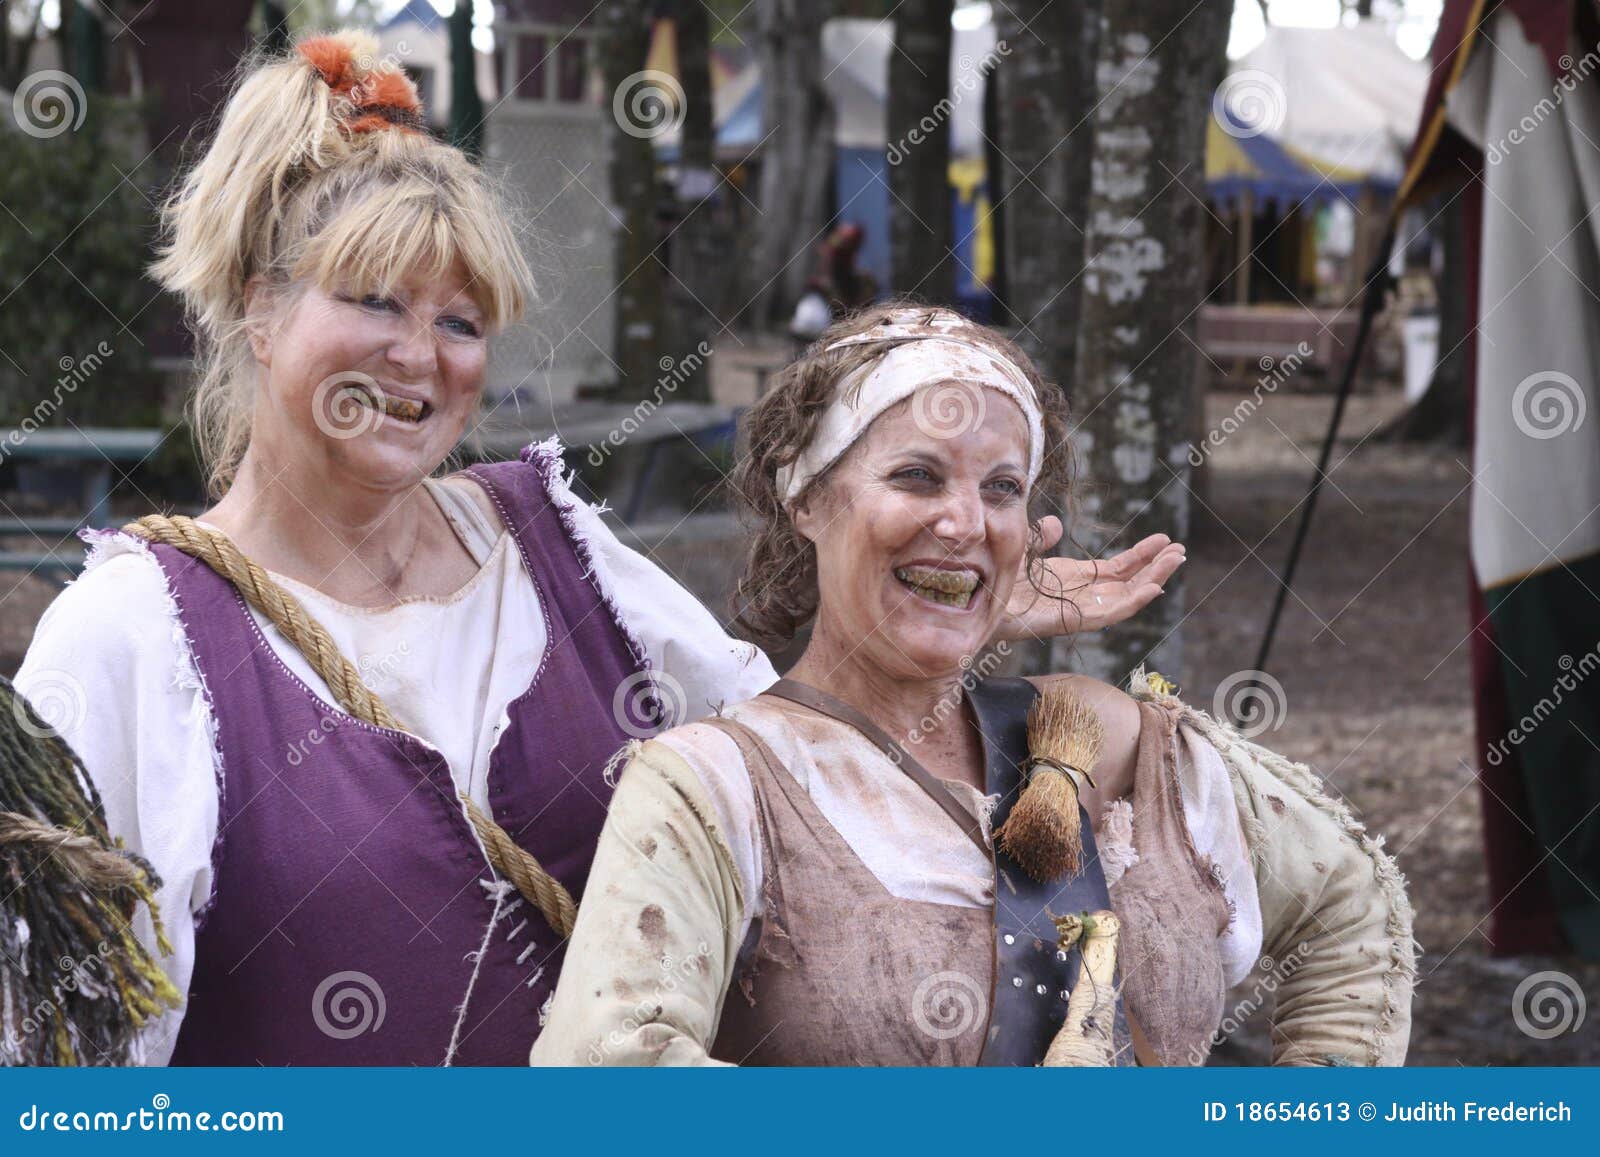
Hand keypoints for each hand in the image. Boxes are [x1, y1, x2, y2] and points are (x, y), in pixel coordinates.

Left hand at [994, 518, 1185, 641]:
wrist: (970, 599)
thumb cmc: (990, 578)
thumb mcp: (1020, 548)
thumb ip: (1040, 538)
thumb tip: (1054, 524)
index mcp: (1069, 580)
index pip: (1114, 569)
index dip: (1140, 557)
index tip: (1164, 541)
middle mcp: (1077, 596)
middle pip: (1125, 583)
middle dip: (1153, 567)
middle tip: (1180, 550)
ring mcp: (1075, 610)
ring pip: (1123, 598)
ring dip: (1152, 580)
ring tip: (1176, 561)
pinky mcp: (1068, 622)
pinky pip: (1107, 615)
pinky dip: (1132, 602)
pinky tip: (1154, 587)